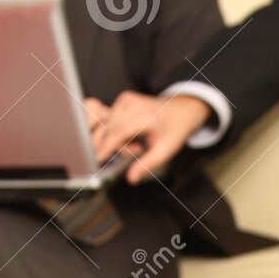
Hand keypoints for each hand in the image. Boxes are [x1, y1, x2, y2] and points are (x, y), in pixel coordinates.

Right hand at [94, 91, 212, 182]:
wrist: (181, 110)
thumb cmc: (174, 129)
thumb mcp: (165, 151)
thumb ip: (147, 164)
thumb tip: (131, 178)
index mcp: (145, 115)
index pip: (118, 131)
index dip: (106, 146)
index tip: (97, 159)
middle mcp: (133, 103)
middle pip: (109, 130)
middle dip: (114, 147)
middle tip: (135, 152)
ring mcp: (126, 99)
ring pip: (106, 125)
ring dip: (115, 141)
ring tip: (136, 145)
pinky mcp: (122, 99)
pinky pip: (109, 120)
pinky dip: (115, 132)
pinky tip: (131, 136)